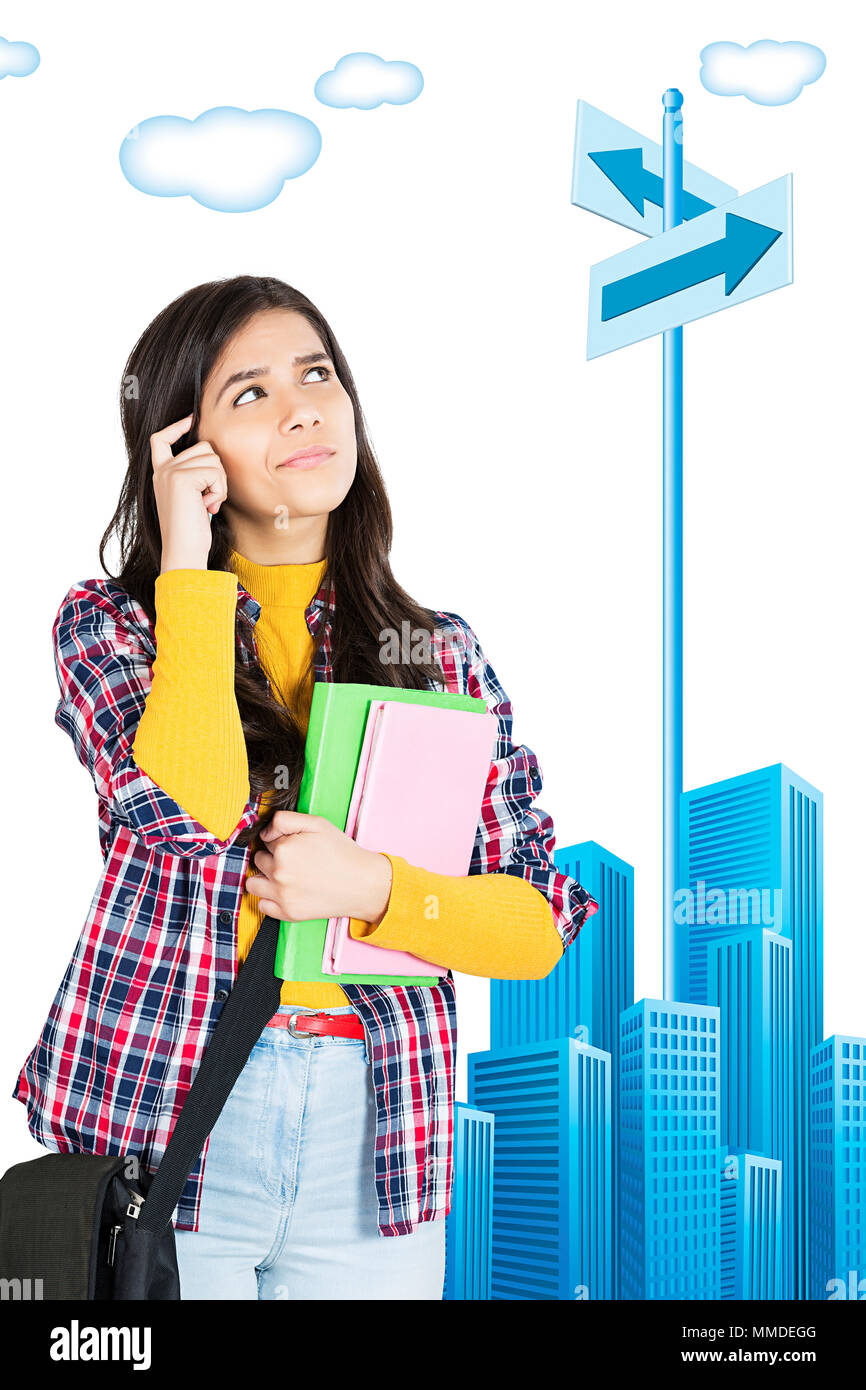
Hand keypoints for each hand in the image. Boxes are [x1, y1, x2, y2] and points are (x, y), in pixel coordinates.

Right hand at [151, 412, 228, 572]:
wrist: (184, 552)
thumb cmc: (192, 532)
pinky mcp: (181, 478)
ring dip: (219, 483)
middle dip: (216, 472)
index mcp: (161, 474)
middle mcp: (163, 471)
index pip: (161, 439)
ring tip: (208, 504)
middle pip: (203, 447)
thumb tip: (212, 455)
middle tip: (209, 499)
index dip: (176, 426)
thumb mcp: (191, 499)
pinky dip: (219, 490)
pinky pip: (215, 472)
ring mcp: (170, 473)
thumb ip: (194, 476)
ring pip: (212, 458)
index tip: (191, 419)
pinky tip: (208, 507)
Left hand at [245, 811, 393, 924]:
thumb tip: (264, 831)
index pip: (265, 840)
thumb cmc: (342, 852)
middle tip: (295, 860)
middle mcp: (279, 873)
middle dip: (272, 857)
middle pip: (259, 860)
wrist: (363, 884)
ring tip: (284, 876)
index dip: (280, 840)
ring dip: (264, 878)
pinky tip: (286, 892)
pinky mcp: (287, 913)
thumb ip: (285, 820)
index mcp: (284, 849)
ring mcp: (282, 896)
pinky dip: (269, 899)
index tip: (295, 845)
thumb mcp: (317, 823)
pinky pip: (261, 906)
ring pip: (253, 884)